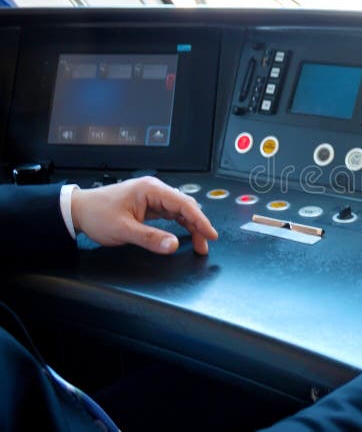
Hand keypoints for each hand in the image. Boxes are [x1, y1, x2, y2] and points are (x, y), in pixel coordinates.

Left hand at [71, 176, 217, 254]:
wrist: (77, 210)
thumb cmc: (96, 214)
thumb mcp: (123, 230)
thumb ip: (150, 238)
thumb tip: (173, 245)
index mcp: (150, 189)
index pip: (184, 204)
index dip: (200, 220)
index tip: (210, 234)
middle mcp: (154, 190)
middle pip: (185, 207)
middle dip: (198, 225)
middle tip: (205, 245)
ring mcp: (152, 197)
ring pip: (180, 211)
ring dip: (191, 226)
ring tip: (199, 243)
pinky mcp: (149, 205)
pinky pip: (171, 214)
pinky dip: (180, 225)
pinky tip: (185, 234)